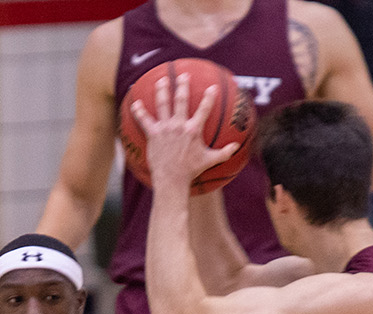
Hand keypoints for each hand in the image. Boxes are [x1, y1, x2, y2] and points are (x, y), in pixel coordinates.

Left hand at [130, 74, 238, 188]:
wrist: (171, 179)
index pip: (204, 109)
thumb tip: (237, 147)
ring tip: (161, 80)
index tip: (212, 87)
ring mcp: (165, 128)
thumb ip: (224, 152)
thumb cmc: (190, 170)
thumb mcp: (209, 161)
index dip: (209, 97)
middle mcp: (179, 125)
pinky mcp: (153, 134)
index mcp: (193, 130)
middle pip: (181, 100)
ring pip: (162, 104)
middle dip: (182, 85)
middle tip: (183, 75)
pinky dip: (139, 111)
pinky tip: (135, 103)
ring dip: (162, 90)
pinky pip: (144, 120)